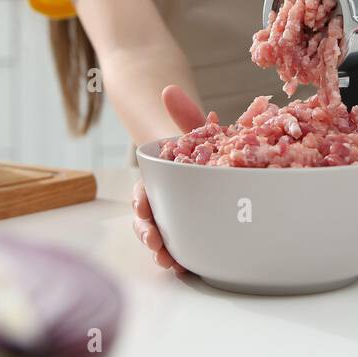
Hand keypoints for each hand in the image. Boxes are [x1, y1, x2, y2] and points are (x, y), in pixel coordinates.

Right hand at [132, 85, 214, 273]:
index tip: (142, 206)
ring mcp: (174, 220)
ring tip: (168, 261)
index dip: (140, 200)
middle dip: (147, 232)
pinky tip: (186, 266)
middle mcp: (161, 202)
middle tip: (155, 243)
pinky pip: (181, 247)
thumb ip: (184, 115)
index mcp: (156, 180)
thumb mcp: (194, 131)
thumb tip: (169, 90)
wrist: (218, 163)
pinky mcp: (189, 233)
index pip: (142, 190)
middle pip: (146, 219)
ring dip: (160, 250)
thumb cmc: (202, 149)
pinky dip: (180, 257)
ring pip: (160, 236)